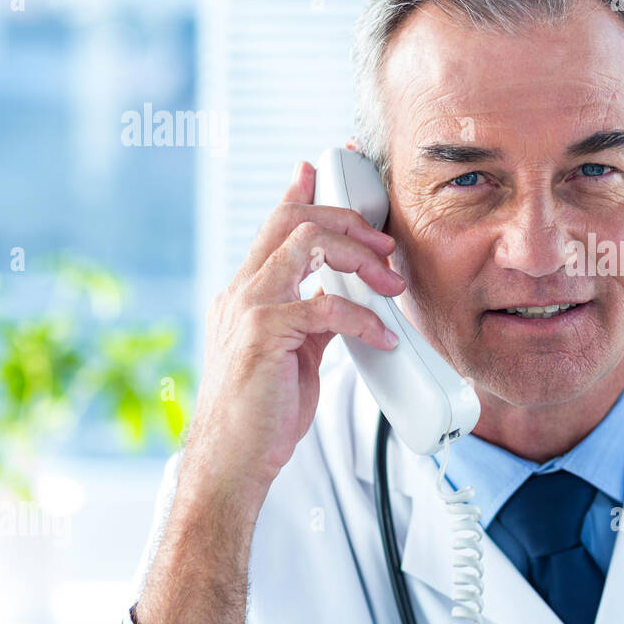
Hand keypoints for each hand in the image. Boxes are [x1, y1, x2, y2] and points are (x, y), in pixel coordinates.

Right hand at [181, 158, 405, 506]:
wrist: (234, 462)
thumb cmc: (263, 412)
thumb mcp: (296, 353)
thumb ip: (315, 318)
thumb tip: (348, 298)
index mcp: (249, 290)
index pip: (277, 222)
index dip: (305, 188)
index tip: (330, 162)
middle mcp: (244, 290)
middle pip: (296, 218)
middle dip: (350, 218)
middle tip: (386, 245)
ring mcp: (250, 308)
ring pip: (309, 243)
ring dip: (360, 256)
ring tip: (390, 284)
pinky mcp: (265, 335)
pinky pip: (327, 306)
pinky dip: (365, 319)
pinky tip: (383, 338)